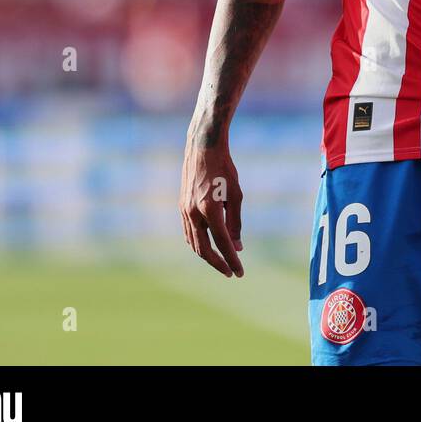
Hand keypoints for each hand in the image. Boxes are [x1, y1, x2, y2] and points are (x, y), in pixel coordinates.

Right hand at [179, 135, 244, 277]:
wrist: (203, 149)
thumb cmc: (225, 170)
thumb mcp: (236, 195)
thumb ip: (235, 222)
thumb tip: (237, 246)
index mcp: (210, 209)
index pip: (222, 243)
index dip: (231, 259)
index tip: (239, 272)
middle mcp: (194, 213)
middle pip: (204, 249)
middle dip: (218, 263)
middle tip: (231, 271)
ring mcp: (184, 210)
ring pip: (193, 243)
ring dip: (207, 255)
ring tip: (221, 261)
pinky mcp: (181, 207)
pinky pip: (188, 232)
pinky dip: (197, 243)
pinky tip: (207, 246)